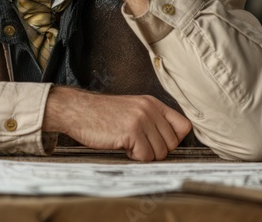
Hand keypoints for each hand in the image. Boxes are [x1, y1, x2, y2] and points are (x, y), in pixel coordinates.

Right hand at [43, 86, 192, 160]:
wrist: (77, 110)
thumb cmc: (101, 115)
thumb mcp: (132, 110)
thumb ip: (151, 120)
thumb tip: (169, 142)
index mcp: (153, 103)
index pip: (184, 126)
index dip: (174, 140)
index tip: (159, 144)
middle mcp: (150, 109)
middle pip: (172, 144)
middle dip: (156, 150)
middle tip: (137, 145)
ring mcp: (142, 119)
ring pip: (160, 152)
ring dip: (144, 155)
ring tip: (128, 145)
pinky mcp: (132, 131)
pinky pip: (146, 156)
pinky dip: (134, 157)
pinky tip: (122, 146)